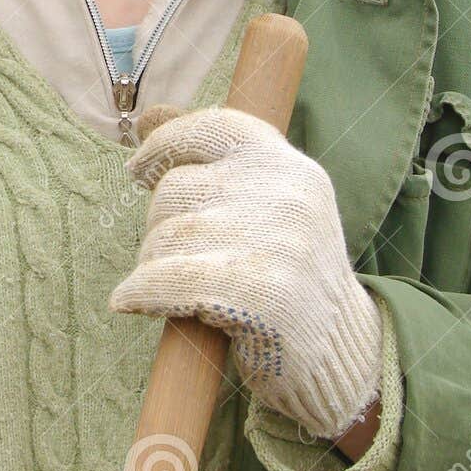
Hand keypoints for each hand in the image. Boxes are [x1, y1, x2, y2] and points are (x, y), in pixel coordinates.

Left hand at [107, 105, 382, 440]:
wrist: (341, 354)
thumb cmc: (287, 277)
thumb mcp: (266, 209)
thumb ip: (212, 164)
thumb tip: (145, 116)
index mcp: (291, 167)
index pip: (213, 128)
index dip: (164, 144)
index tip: (138, 170)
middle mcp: (287, 194)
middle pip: (175, 189)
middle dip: (159, 226)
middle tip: (180, 260)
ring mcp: (277, 242)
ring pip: (166, 236)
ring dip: (152, 266)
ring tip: (178, 288)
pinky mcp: (261, 293)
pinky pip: (168, 279)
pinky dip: (140, 292)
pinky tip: (130, 301)